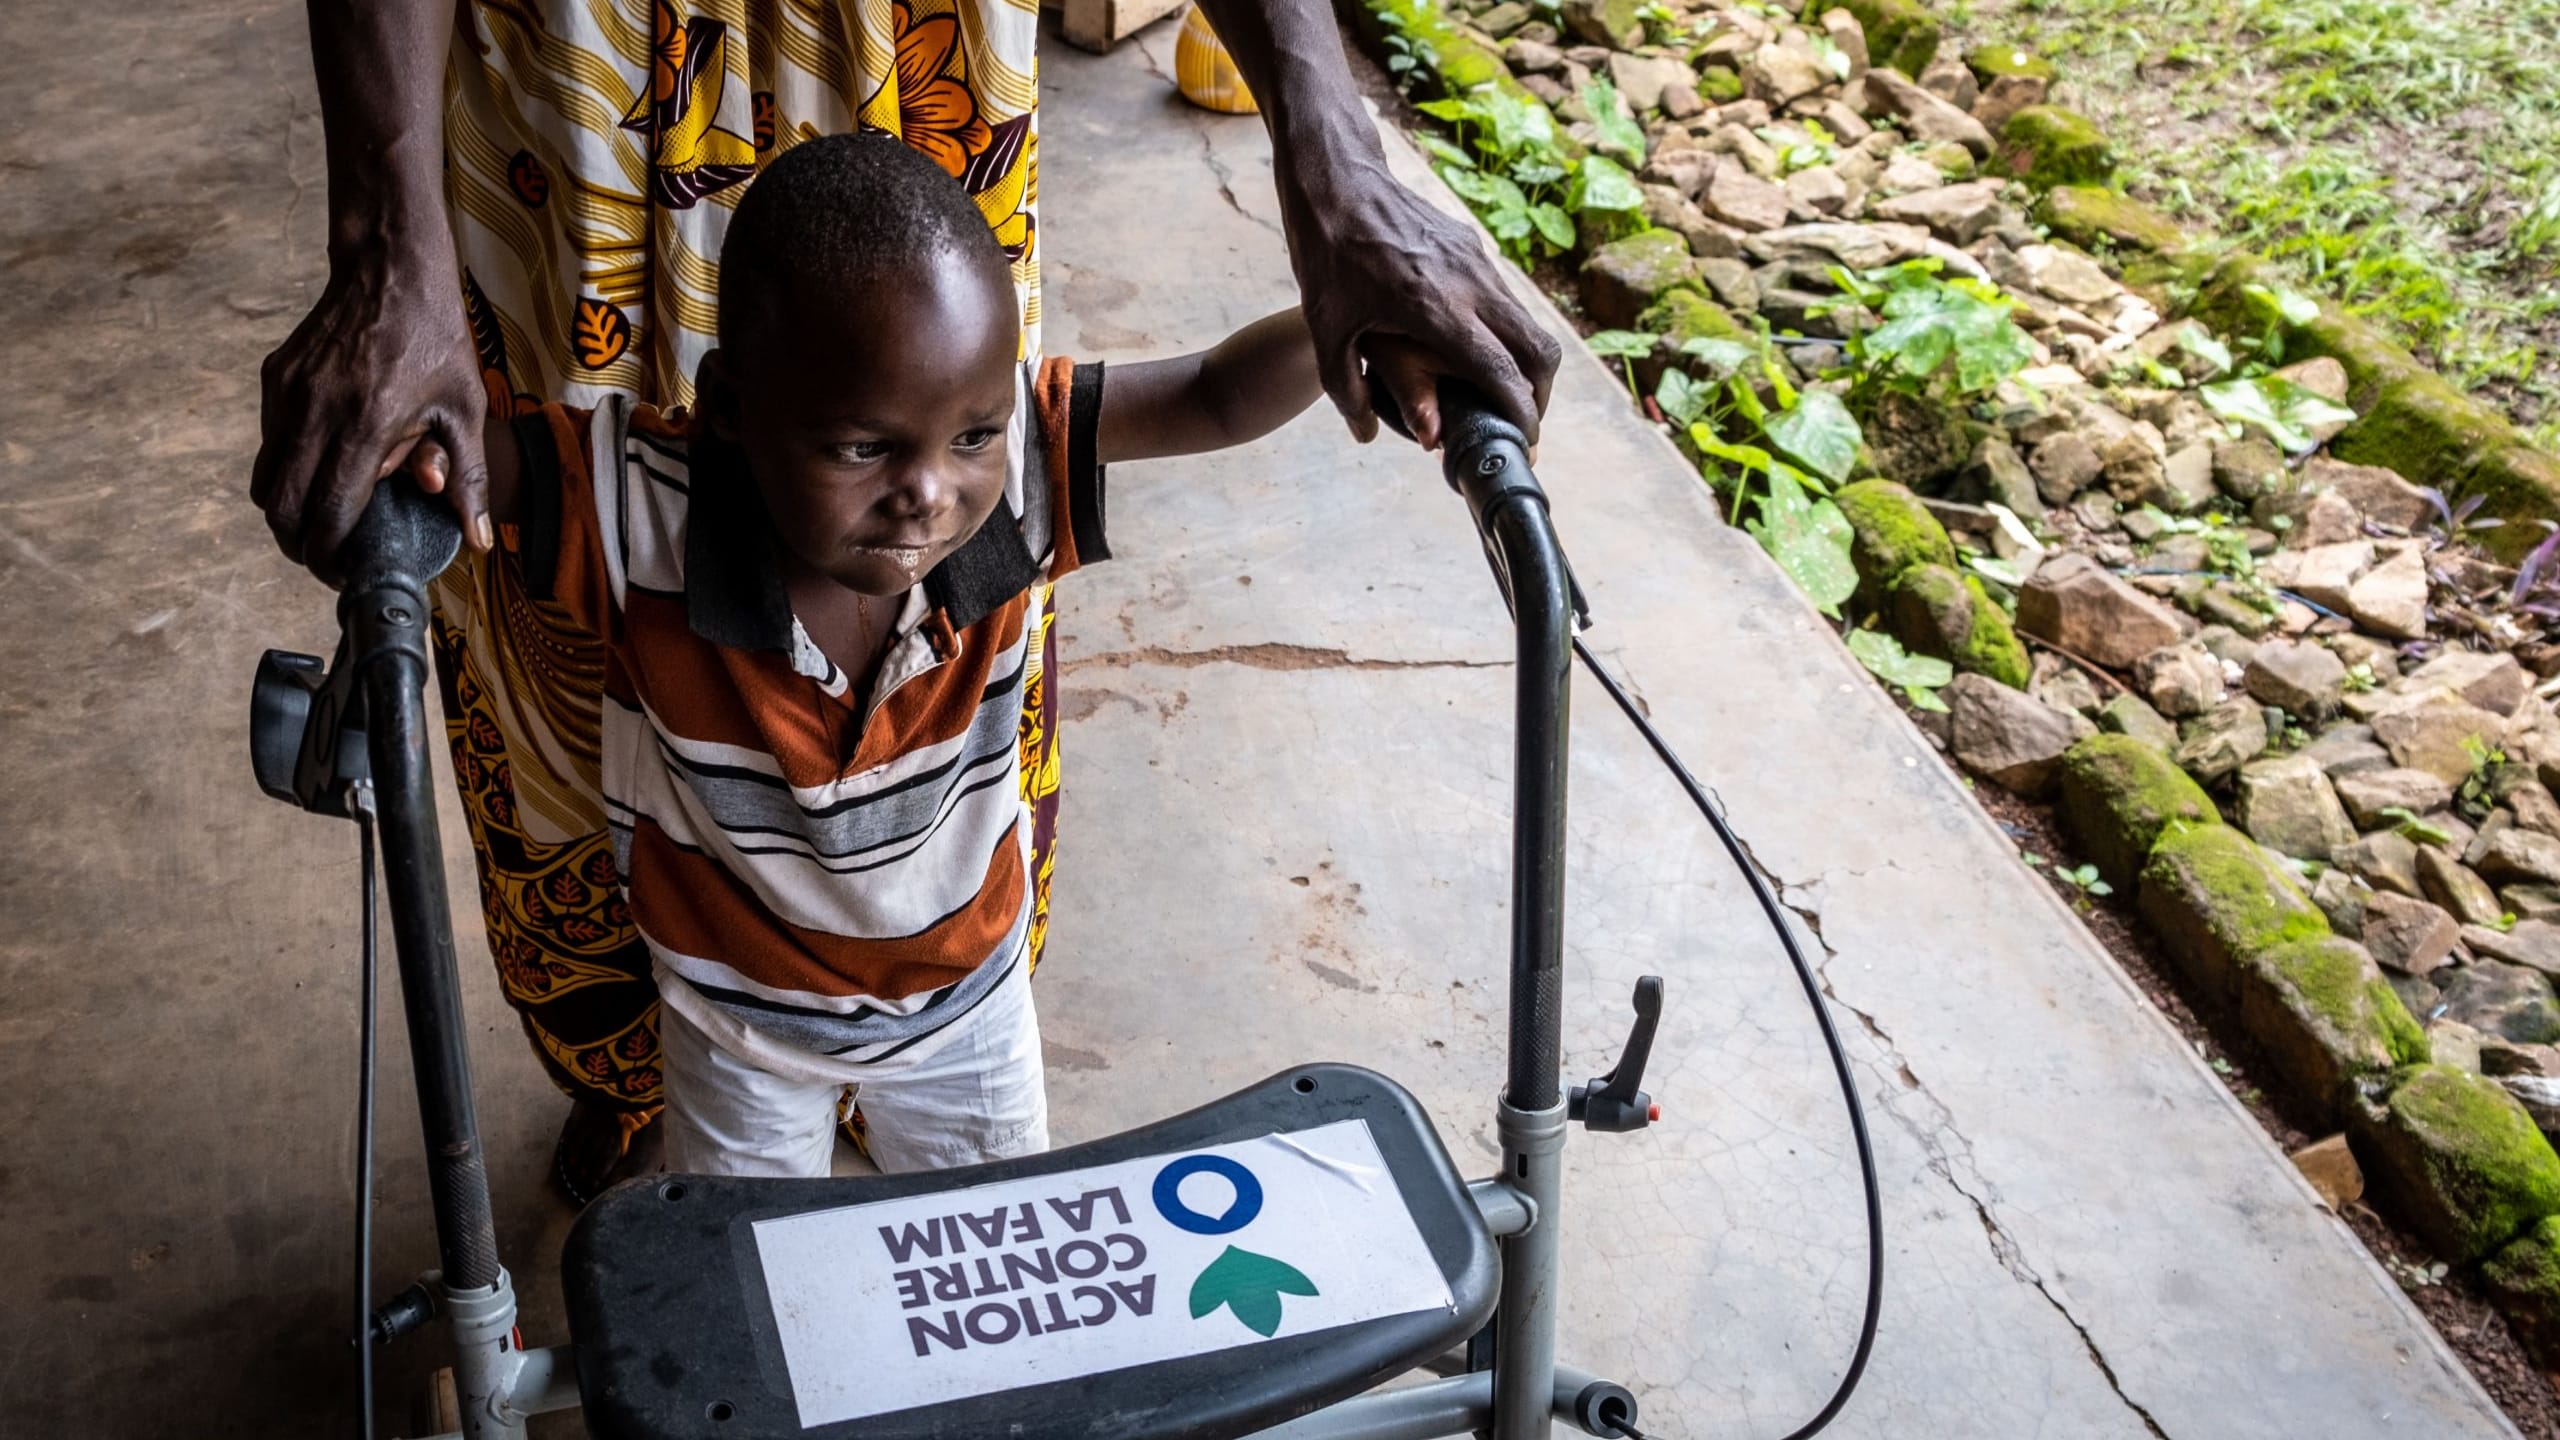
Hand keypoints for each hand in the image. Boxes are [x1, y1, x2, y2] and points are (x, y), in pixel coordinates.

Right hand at [251, 243, 489, 584]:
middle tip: (326, 556)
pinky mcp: (275, 378)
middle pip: (282, 509)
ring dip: (287, 511)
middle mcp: (317, 414)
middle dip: (299, 545)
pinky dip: (287, 470)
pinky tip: (321, 468)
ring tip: (321, 521)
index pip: (329, 514)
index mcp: (367, 427)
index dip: (330, 557)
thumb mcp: (466, 410)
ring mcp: (289, 395)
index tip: (343, 574)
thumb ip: (468, 479)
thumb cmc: (436, 340)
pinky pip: (270, 443)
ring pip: (266, 480)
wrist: (390, 271)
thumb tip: (480, 540)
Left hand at [1281, 156, 1560, 451]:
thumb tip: (1367, 434)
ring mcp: (1477, 261)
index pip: (1501, 372)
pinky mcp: (1472, 246)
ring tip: (1502, 393)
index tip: (1523, 441)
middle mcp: (1470, 285)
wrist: (1336, 179)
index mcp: (1437, 310)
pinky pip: (1506, 299)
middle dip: (1540, 394)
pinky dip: (1507, 333)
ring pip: (1528, 323)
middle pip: (1539, 350)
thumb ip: (1346, 390)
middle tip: (1522, 422)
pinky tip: (1478, 348)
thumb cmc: (1326, 256)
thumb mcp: (1325, 331)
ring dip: (1525, 363)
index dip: (1520, 413)